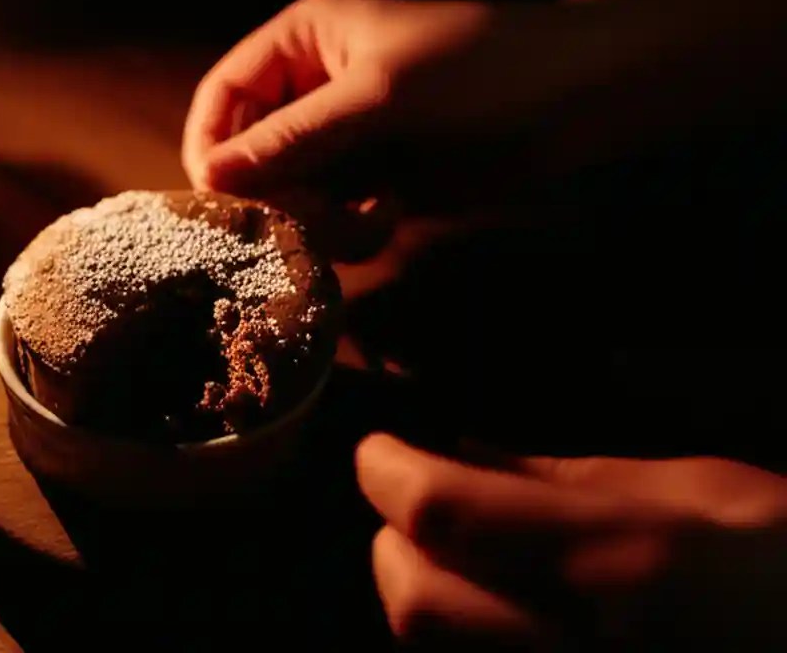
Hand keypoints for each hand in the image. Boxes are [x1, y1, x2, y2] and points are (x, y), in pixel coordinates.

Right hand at [182, 0, 570, 206]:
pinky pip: (329, 219)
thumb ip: (292, 139)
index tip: (219, 201)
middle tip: (310, 215)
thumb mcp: (378, 95)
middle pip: (248, 156)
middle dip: (275, 193)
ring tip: (363, 216)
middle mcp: (312, 90)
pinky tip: (391, 214)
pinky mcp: (373, 181)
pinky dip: (349, 230)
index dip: (212, 147)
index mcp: (301, 43)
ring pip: (287, 197)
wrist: (578, 98)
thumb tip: (210, 180)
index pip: (222, 97)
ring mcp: (343, 140)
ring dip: (316, 219)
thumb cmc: (479, 69)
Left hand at [356, 433, 786, 649]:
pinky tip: (495, 608)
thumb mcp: (704, 491)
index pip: (444, 513)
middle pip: (416, 603)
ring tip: (458, 561)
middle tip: (417, 509)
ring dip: (426, 599)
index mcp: (621, 563)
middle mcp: (576, 646)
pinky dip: (461, 641)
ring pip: (433, 652)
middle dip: (395, 546)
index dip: (389, 473)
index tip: (382, 452)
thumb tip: (469, 453)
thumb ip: (573, 480)